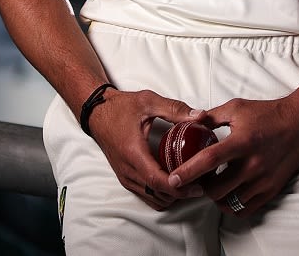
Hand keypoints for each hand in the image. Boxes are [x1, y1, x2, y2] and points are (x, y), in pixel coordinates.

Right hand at [87, 88, 205, 210]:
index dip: (179, 187)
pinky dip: (161, 194)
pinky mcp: (125, 178)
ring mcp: (125, 176)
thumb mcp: (149, 101)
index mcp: (133, 153)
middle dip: (180, 193)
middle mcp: (127, 170)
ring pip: (152, 198)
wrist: (97, 113)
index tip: (197, 186)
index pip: (157, 181)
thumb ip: (175, 109)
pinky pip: (146, 194)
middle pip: (157, 195)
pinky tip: (174, 180)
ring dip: (171, 195)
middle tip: (201, 182)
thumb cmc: (120, 107)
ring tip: (190, 182)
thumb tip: (201, 116)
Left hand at [166, 89, 298, 217]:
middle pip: (216, 189)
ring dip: (216, 197)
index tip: (174, 178)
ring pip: (229, 203)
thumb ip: (212, 117)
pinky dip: (233, 205)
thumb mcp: (237, 108)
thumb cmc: (269, 113)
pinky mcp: (271, 189)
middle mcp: (253, 164)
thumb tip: (190, 123)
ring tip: (214, 185)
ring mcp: (263, 179)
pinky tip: (230, 192)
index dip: (188, 171)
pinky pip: (245, 209)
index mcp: (242, 141)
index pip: (209, 160)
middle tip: (197, 180)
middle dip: (201, 187)